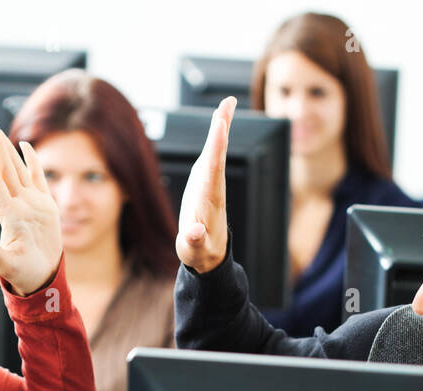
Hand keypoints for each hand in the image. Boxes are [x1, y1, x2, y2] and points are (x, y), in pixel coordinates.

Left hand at [0, 119, 62, 296]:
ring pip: (18, 170)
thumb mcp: (7, 266)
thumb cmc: (24, 275)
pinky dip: (32, 162)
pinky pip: (38, 178)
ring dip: (8, 149)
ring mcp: (31, 204)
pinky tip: (25, 147)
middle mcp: (18, 205)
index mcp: (10, 215)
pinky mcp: (45, 206)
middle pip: (5, 169)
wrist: (42, 278)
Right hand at [176, 97, 235, 274]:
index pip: (213, 170)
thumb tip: (194, 232)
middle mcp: (213, 187)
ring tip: (226, 104)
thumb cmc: (200, 253)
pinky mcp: (205, 182)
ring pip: (216, 150)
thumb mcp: (195, 251)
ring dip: (221, 126)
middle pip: (217, 154)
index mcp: (210, 200)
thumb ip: (194, 241)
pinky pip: (212, 154)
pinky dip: (215, 136)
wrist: (210, 255)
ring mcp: (210, 183)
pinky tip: (219, 121)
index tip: (220, 126)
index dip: (216, 148)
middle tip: (227, 103)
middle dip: (221, 129)